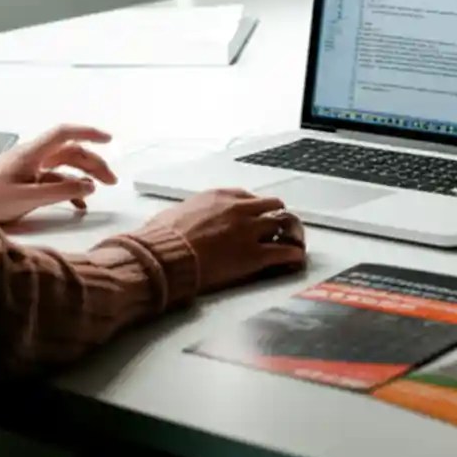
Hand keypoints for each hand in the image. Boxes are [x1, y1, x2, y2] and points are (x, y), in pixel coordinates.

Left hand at [0, 125, 118, 223]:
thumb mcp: (27, 197)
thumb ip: (60, 191)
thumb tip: (89, 187)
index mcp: (32, 153)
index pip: (65, 134)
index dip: (88, 132)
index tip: (109, 139)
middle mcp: (32, 157)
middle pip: (70, 152)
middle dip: (94, 162)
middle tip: (111, 180)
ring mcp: (29, 170)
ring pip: (64, 166)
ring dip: (84, 176)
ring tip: (99, 189)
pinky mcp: (25, 183)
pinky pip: (54, 181)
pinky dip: (69, 189)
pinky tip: (78, 203)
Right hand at [147, 188, 306, 293]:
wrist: (165, 257)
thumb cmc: (161, 239)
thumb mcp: (172, 214)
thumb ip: (186, 214)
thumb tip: (177, 221)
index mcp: (218, 196)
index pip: (248, 195)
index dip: (254, 207)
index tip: (255, 215)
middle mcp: (239, 209)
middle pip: (272, 205)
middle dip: (276, 216)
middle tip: (278, 229)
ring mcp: (249, 231)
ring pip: (283, 224)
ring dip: (289, 233)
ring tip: (293, 242)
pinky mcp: (254, 255)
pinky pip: (285, 252)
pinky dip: (293, 255)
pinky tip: (296, 260)